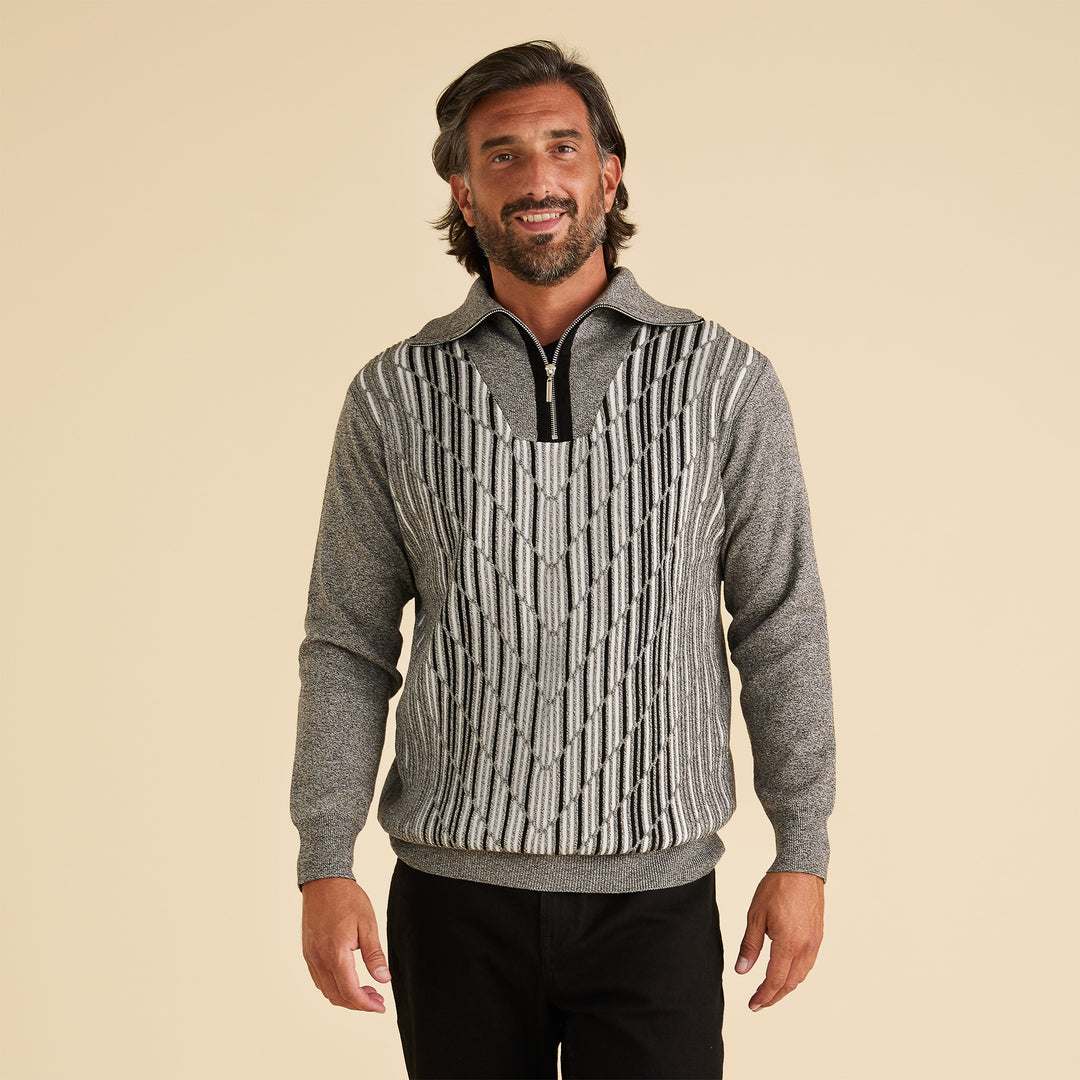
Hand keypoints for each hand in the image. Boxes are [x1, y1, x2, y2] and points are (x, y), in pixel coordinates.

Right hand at [301, 876, 391, 1012]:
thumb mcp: (367, 924)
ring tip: (366, 990)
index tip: (381, 1007)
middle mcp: (319, 959)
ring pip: (327, 990)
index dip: (366, 1004)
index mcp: (336, 954)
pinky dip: (334, 987)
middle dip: (358, 1003)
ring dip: (346, 996)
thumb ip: (374, 955)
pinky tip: (349, 979)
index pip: (350, 992)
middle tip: (377, 999)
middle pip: (337, 996)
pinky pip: (319, 979)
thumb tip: (384, 980)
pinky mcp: (308, 952)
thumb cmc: (348, 899)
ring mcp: (311, 957)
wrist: (323, 881)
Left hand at [735, 871, 823, 1011]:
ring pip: (800, 976)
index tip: (752, 1005)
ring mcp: (814, 943)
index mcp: (788, 944)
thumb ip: (750, 945)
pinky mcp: (818, 937)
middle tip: (758, 1004)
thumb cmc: (777, 888)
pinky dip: (795, 975)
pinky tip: (786, 973)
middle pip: (789, 983)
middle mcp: (805, 948)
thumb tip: (741, 971)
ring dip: (785, 987)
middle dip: (773, 997)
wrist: (801, 869)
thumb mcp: (756, 915)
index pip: (775, 980)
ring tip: (769, 992)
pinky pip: (808, 964)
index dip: (763, 996)